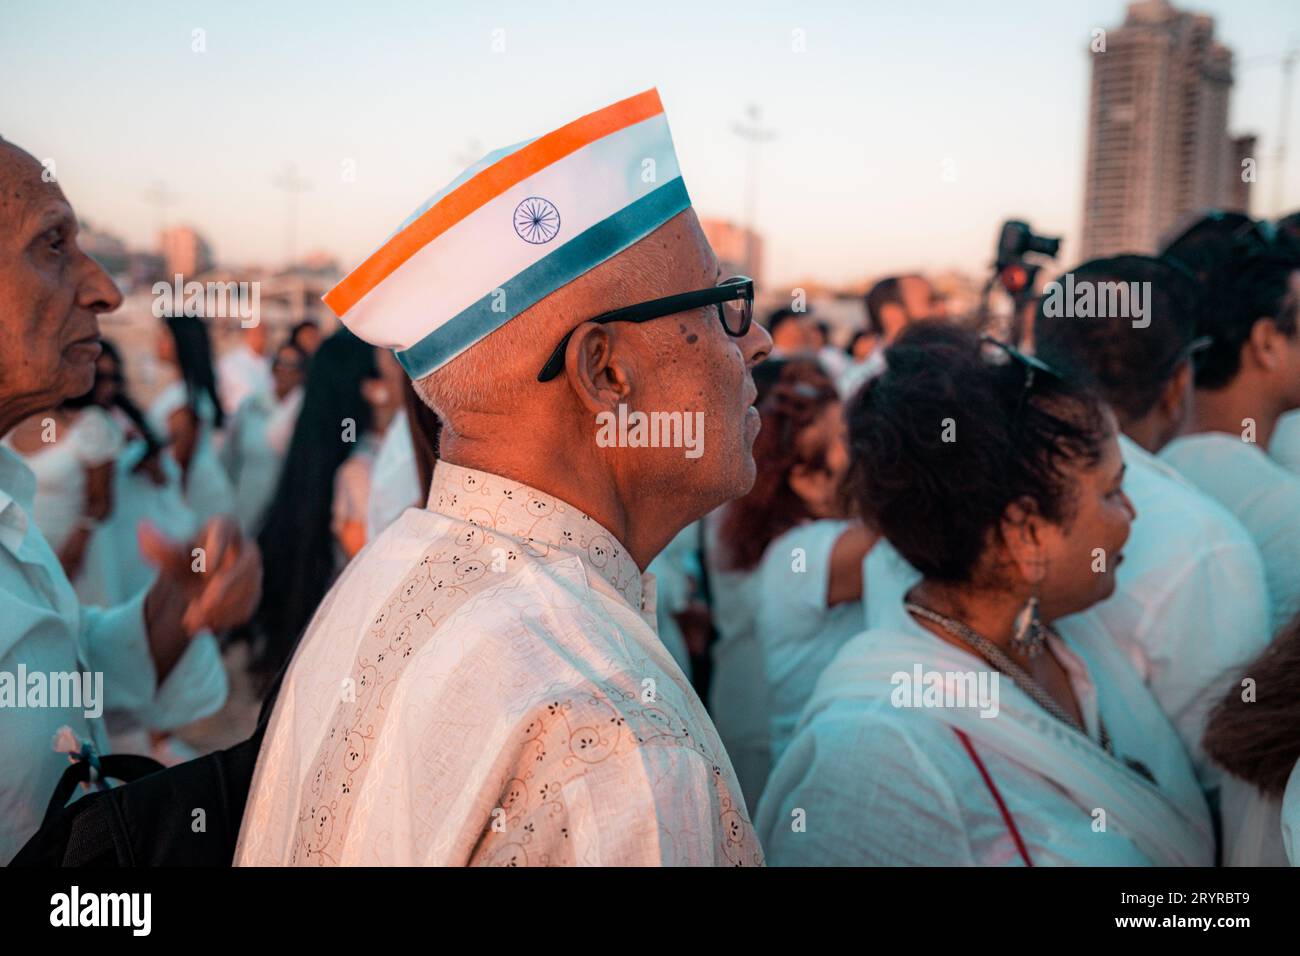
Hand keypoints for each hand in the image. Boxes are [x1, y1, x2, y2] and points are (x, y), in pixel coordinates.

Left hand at [140, 516, 262, 636]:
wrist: (199, 586)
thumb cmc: (187, 564)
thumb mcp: (171, 558)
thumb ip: (158, 547)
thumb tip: (141, 527)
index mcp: (223, 529)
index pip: (227, 527)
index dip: (219, 547)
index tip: (205, 569)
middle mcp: (245, 547)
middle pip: (246, 562)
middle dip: (225, 587)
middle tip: (199, 606)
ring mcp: (254, 572)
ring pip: (247, 589)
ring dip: (219, 608)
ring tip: (190, 621)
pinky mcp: (254, 595)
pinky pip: (245, 607)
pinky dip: (223, 619)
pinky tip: (204, 624)